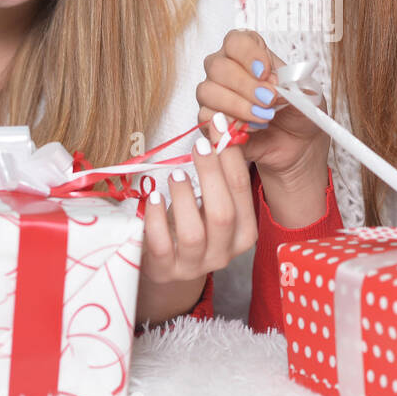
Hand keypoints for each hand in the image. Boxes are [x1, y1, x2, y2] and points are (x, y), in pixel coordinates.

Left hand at [136, 130, 256, 322]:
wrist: (172, 265)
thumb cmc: (195, 224)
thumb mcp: (213, 203)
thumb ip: (219, 174)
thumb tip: (219, 125)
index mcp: (243, 232)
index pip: (242, 191)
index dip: (231, 156)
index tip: (219, 126)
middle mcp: (224, 252)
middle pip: (222, 214)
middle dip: (211, 175)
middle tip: (198, 147)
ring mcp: (194, 265)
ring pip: (194, 233)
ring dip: (184, 198)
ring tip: (175, 175)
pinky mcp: (166, 270)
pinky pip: (161, 246)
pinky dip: (156, 219)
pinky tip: (153, 198)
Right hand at [196, 29, 329, 185]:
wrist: (297, 142)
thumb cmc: (298, 110)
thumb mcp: (304, 92)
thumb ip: (289, 83)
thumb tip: (269, 84)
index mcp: (248, 53)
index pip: (235, 41)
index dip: (248, 54)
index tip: (266, 71)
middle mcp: (226, 70)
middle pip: (217, 66)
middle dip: (245, 84)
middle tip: (269, 98)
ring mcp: (215, 95)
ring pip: (207, 91)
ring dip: (237, 104)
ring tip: (264, 116)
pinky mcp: (211, 121)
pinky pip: (207, 118)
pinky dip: (231, 123)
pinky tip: (252, 128)